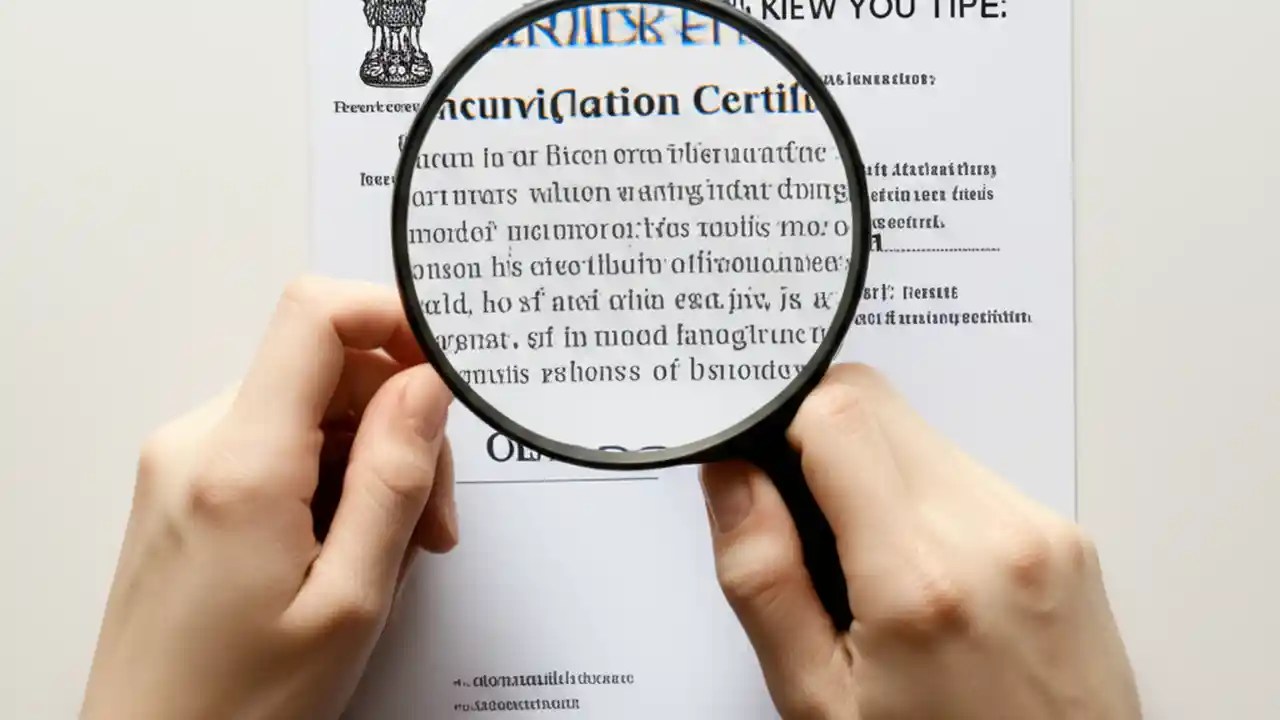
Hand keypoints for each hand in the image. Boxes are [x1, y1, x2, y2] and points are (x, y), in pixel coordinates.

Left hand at [82, 277, 457, 719]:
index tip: (443, 369)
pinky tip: (345, 546)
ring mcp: (183, 464)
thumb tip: (426, 385)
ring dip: (368, 461)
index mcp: (238, 466)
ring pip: (308, 409)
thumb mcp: (349, 602)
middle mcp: (196, 445)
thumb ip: (393, 480)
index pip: (314, 315)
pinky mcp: (185, 487)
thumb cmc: (239, 707)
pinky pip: (278, 444)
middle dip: (398, 426)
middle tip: (431, 518)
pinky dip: (329, 478)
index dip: (391, 318)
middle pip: (325, 369)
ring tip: (388, 551)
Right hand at [700, 364, 1141, 718]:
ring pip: (923, 433)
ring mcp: (1044, 532)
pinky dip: (927, 499)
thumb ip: (763, 579)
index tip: (761, 463)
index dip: (781, 418)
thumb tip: (732, 477)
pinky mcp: (1069, 538)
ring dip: (876, 471)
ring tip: (871, 566)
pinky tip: (925, 572)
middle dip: (821, 440)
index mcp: (921, 578)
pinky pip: (970, 472)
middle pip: (879, 405)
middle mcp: (996, 536)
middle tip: (810, 527)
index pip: (839, 410)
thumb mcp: (818, 700)